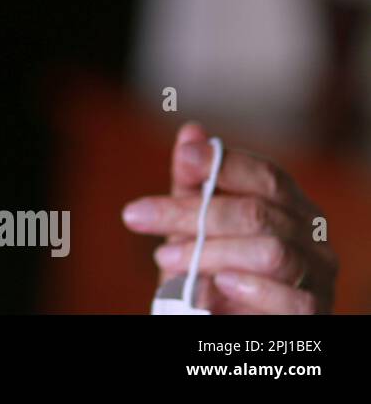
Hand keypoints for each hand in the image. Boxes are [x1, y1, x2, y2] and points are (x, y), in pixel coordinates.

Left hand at [121, 123, 337, 313]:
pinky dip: (253, 290)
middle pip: (257, 212)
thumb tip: (190, 133)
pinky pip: (293, 300)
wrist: (223, 320)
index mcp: (288, 206)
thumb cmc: (213, 269)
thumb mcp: (194, 225)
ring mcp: (317, 273)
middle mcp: (311, 235)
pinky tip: (218, 284)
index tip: (185, 159)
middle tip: (136, 216)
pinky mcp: (314, 310)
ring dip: (209, 253)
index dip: (225, 163)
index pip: (267, 176)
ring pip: (271, 252)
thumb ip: (194, 185)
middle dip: (191, 212)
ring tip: (166, 257)